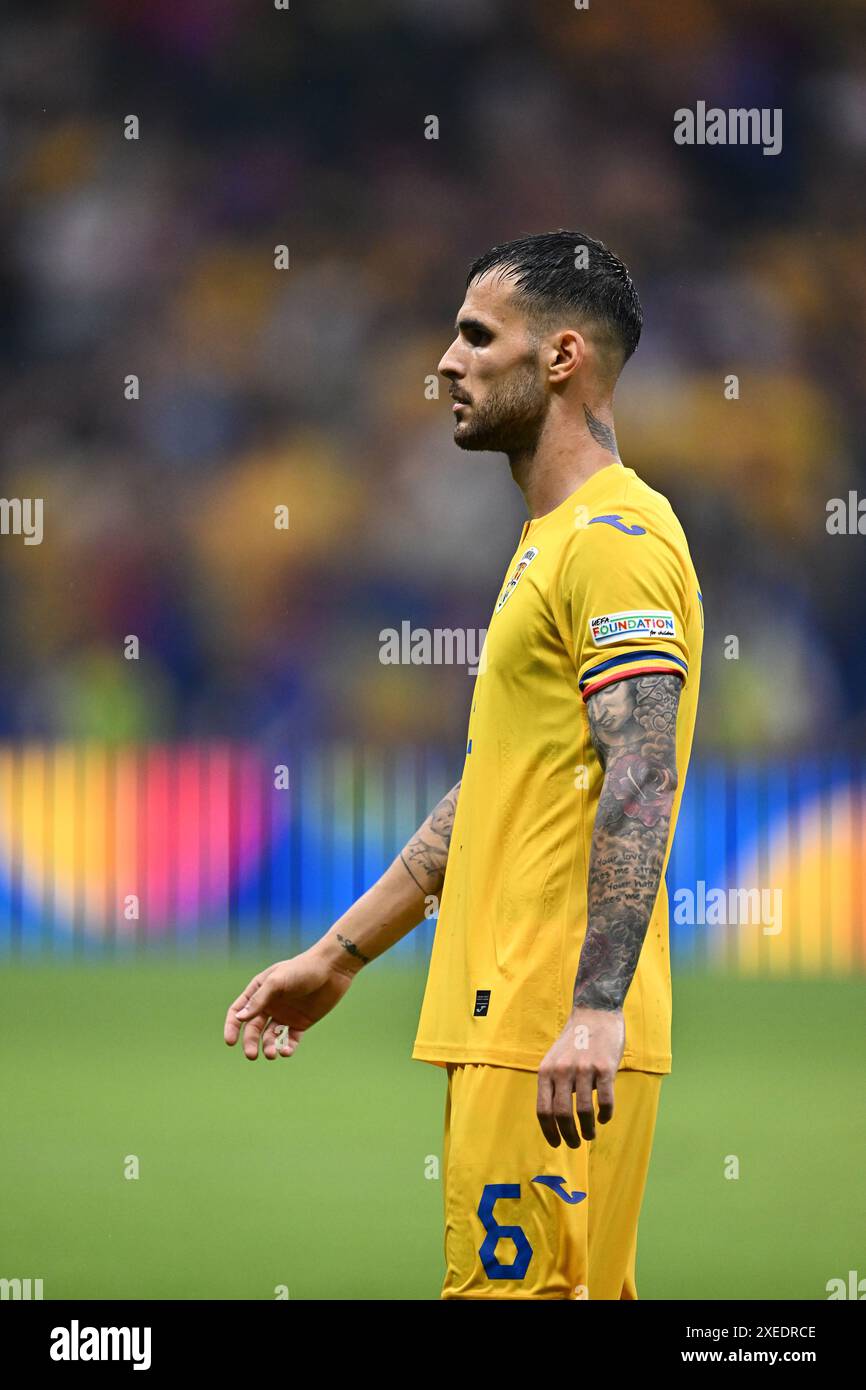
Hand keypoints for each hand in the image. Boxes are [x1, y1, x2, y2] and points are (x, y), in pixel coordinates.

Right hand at [223, 949, 353, 1060]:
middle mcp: (269, 1005)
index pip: (238, 1011)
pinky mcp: (300, 1024)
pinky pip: (289, 1040)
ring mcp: (284, 1015)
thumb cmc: (302, 969)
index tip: (230, 1042)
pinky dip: (286, 1048)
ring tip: (272, 1054)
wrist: (332, 969)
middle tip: (252, 1055)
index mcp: (259, 991)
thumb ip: (259, 999)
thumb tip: (239, 1017)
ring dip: (268, 1047)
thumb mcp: (277, 981)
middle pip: (253, 1029)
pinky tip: (286, 1051)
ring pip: (270, 1037)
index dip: (232, 1027)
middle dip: (251, 1043)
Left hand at [536, 1006, 625, 1147]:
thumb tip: (557, 1117)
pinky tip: (605, 1118)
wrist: (595, 1012)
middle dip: (568, 1135)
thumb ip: (554, 1083)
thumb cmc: (576, 1040)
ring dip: (587, 1130)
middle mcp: (562, 1070)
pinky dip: (605, 1115)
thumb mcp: (555, 1059)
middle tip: (575, 1144)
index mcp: (546, 1070)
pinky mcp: (604, 1068)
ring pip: (583, 1111)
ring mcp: (584, 1069)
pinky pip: (604, 1100)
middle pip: (562, 1114)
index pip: (543, 1110)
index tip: (556, 1143)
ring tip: (590, 1135)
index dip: (549, 1131)